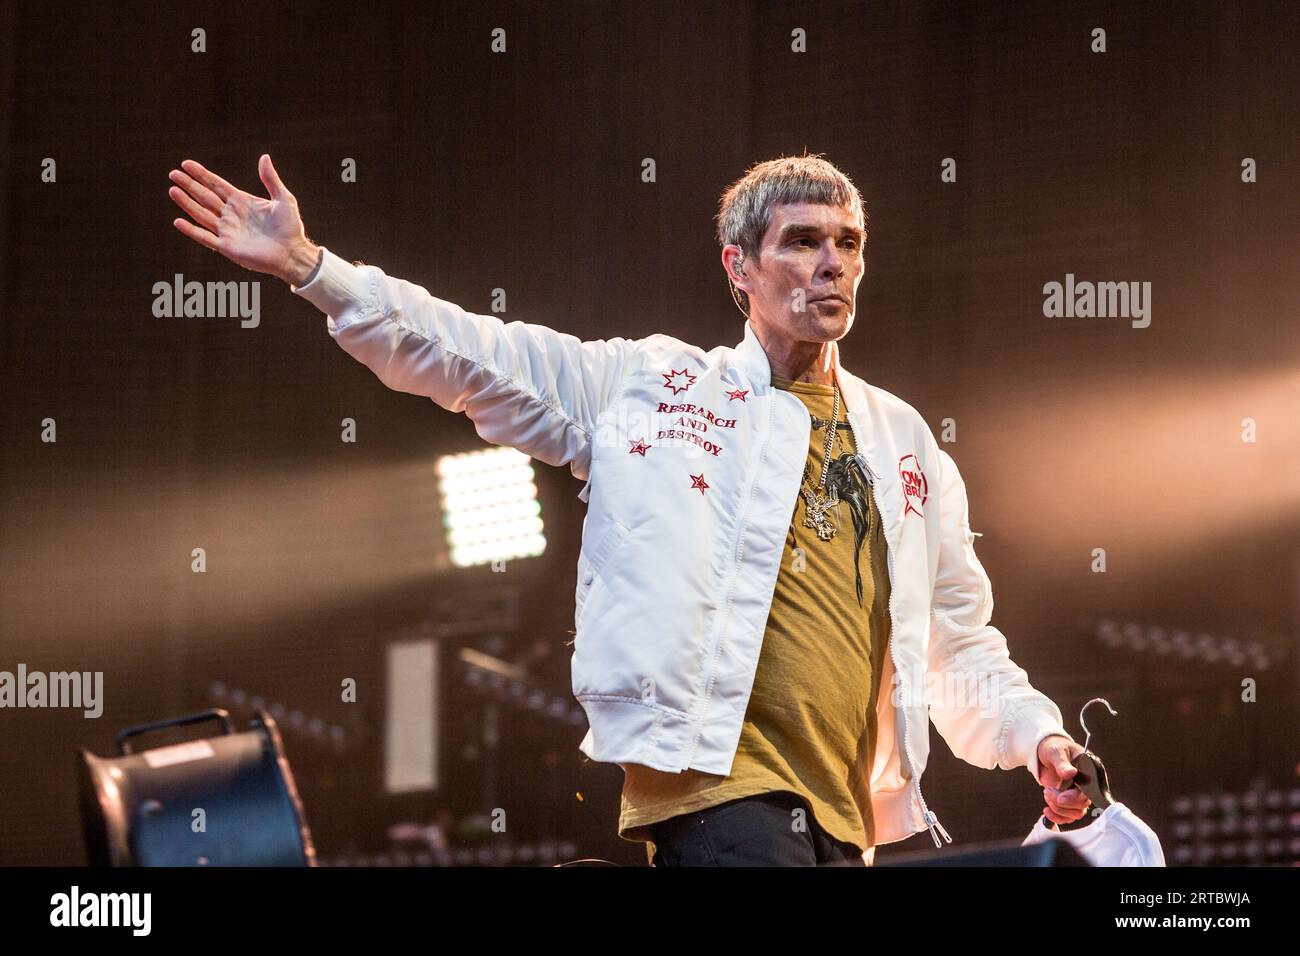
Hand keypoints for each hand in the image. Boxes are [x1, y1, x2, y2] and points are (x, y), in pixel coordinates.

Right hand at [168, 154, 318, 284]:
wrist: (293, 253)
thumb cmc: (290, 227)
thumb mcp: (283, 199)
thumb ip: (271, 179)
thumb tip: (264, 157)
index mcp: (241, 202)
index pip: (217, 185)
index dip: (202, 175)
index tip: (186, 164)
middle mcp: (231, 215)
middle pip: (205, 197)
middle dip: (189, 185)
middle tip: (173, 174)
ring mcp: (228, 231)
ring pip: (201, 214)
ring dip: (187, 203)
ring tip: (173, 190)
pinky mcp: (227, 247)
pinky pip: (205, 238)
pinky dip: (191, 231)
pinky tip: (178, 221)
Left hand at [1035, 734, 1090, 825]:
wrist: (1044, 751)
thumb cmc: (1053, 747)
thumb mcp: (1056, 751)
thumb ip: (1062, 763)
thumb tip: (1070, 773)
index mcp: (1089, 771)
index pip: (1088, 791)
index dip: (1074, 797)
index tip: (1060, 797)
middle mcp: (1087, 785)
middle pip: (1082, 805)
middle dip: (1062, 802)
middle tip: (1048, 791)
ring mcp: (1078, 794)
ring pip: (1076, 813)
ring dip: (1058, 809)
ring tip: (1047, 794)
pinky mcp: (1069, 801)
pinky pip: (1068, 817)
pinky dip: (1057, 817)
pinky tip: (1047, 810)